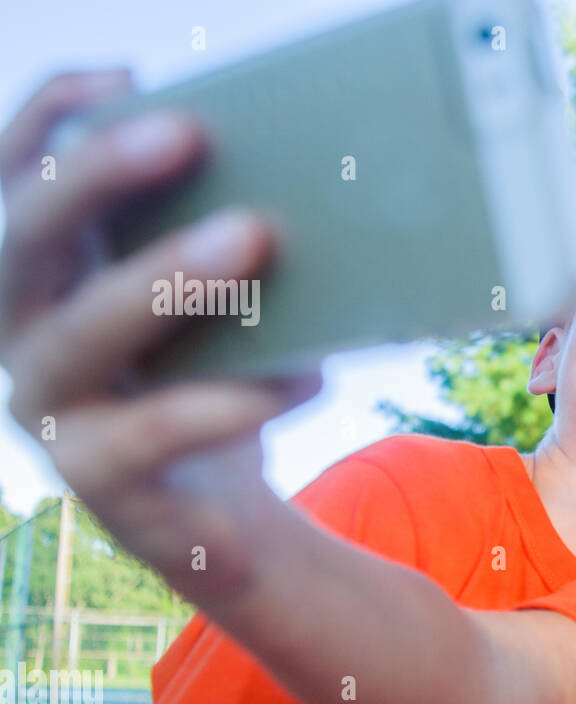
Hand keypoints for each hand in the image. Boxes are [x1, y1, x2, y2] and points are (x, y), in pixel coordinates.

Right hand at [0, 71, 320, 602]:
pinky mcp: (94, 479)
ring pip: (80, 334)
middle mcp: (21, 333)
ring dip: (164, 279)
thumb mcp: (205, 309)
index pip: (18, 180)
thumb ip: (211, 247)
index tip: (123, 73)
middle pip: (25, 238)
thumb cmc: (211, 384)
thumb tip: (302, 182)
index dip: (49, 119)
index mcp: (44, 277)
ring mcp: (46, 409)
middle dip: (97, 175)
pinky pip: (153, 432)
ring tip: (252, 236)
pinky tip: (303, 377)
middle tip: (186, 133)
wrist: (218, 514)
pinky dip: (230, 401)